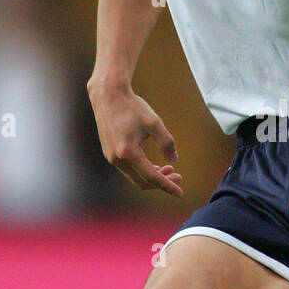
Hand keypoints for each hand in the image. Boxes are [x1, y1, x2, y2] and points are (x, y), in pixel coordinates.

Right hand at [88, 80, 181, 194]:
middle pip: (142, 181)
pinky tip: (152, 164)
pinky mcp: (108, 153)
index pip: (152, 177)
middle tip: (177, 175)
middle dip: (161, 182)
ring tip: (168, 169)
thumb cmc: (132, 107)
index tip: (180, 193)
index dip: (167, 186)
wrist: (108, 95)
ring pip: (134, 176)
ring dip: (151, 176)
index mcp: (128, 152)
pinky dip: (141, 170)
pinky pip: (127, 169)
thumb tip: (173, 160)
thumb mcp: (154, 123)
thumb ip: (166, 142)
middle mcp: (116, 158)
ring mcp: (110, 157)